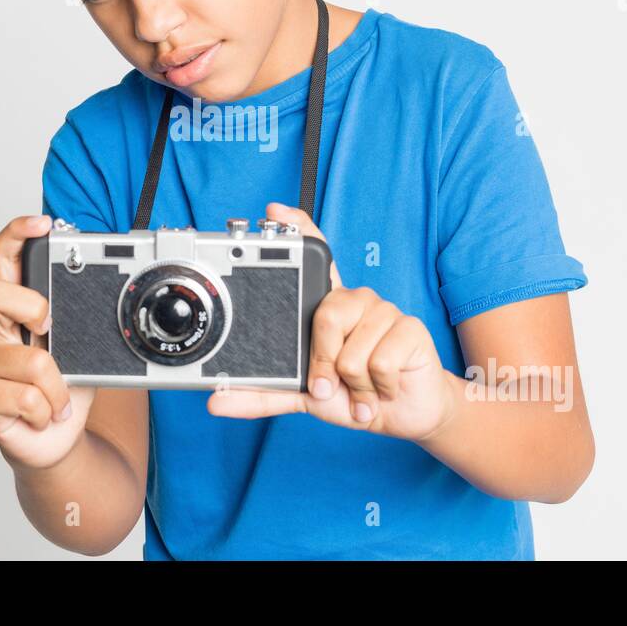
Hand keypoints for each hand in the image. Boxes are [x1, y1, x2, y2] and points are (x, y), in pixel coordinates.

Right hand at [0, 213, 97, 470]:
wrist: (55, 440)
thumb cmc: (66, 387)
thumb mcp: (83, 347)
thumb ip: (83, 318)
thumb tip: (106, 293)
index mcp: (18, 308)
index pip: (5, 258)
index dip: (17, 235)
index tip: (41, 223)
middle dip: (32, 308)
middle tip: (50, 331)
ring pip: (30, 359)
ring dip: (58, 386)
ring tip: (59, 398)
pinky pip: (28, 398)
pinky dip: (49, 410)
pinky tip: (45, 414)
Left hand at [207, 202, 457, 442]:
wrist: (401, 414)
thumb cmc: (351, 394)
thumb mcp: (302, 396)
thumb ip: (261, 396)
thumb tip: (216, 402)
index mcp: (329, 307)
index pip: (316, 256)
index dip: (299, 228)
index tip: (275, 210)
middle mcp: (355, 300)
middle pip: (326, 316)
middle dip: (324, 365)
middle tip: (333, 385)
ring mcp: (384, 310)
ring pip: (350, 351)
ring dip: (354, 385)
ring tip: (361, 388)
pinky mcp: (410, 327)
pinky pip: (378, 364)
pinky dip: (376, 389)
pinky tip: (383, 387)